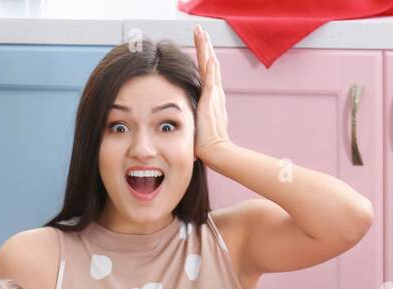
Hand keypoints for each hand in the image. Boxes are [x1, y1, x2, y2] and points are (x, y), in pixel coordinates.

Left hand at [192, 25, 231, 166]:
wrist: (216, 152)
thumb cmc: (204, 145)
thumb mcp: (195, 126)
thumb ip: (190, 119)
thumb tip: (176, 123)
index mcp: (211, 99)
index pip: (206, 74)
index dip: (203, 58)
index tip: (201, 45)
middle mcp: (215, 94)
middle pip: (209, 65)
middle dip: (204, 47)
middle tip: (200, 31)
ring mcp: (215, 97)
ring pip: (210, 67)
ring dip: (206, 50)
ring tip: (203, 34)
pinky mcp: (212, 102)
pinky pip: (211, 81)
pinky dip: (210, 69)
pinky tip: (210, 57)